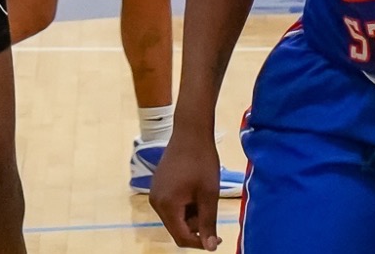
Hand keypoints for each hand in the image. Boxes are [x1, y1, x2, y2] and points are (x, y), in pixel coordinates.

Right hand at [149, 132, 221, 249]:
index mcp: (166, 205)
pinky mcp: (158, 184)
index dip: (200, 243)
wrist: (190, 132)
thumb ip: (208, 224)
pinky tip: (194, 191)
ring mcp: (155, 191)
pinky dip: (184, 205)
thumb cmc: (202, 163)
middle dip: (196, 227)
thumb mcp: (208, 196)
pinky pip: (171, 205)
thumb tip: (210, 248)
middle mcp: (155, 201)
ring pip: (175, 217)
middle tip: (210, 209)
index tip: (219, 237)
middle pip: (177, 228)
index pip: (181, 238)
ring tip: (203, 197)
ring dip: (191, 215)